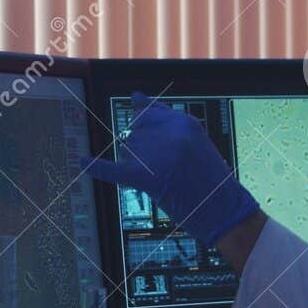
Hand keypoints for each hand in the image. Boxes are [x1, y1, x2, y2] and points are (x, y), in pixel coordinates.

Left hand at [87, 92, 260, 246]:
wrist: (224, 210)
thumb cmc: (212, 179)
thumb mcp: (196, 141)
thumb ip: (166, 117)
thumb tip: (135, 97)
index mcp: (183, 122)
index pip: (147, 112)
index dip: (145, 126)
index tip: (145, 130)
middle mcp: (168, 133)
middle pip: (135, 133)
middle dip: (143, 148)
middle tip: (165, 167)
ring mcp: (157, 155)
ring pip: (127, 151)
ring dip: (137, 164)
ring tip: (163, 179)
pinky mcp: (145, 178)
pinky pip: (113, 169)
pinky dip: (96, 167)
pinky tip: (83, 163)